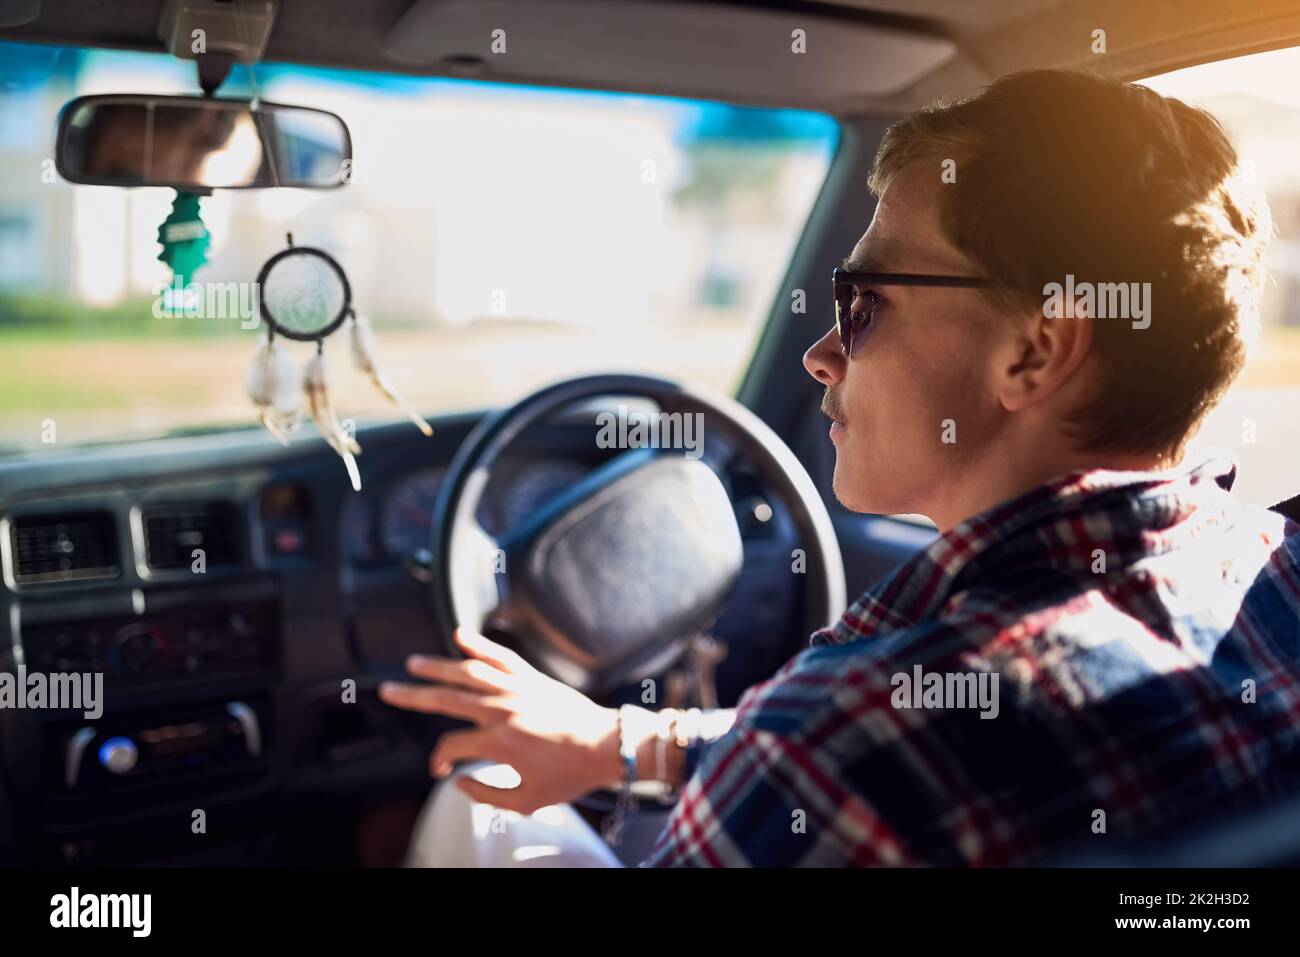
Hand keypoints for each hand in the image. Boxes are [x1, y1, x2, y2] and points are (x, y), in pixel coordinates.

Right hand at [378, 627, 621, 813]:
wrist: (607, 746)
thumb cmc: (570, 775)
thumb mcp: (527, 801)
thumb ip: (487, 795)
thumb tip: (459, 781)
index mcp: (499, 743)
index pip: (451, 746)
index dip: (439, 761)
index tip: (441, 771)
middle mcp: (502, 711)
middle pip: (446, 699)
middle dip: (413, 696)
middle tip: (388, 691)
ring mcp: (517, 690)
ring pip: (468, 672)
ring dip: (437, 666)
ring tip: (413, 664)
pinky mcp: (532, 678)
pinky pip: (501, 657)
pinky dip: (480, 644)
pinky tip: (459, 635)